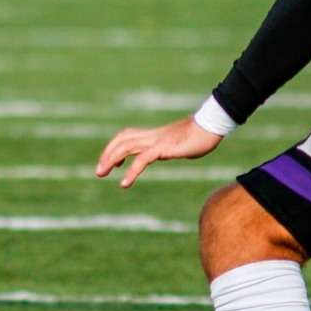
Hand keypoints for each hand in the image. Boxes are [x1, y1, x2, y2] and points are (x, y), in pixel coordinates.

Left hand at [97, 117, 223, 187]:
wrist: (211, 127)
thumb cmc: (198, 136)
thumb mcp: (178, 144)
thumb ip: (169, 149)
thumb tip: (170, 152)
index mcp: (153, 136)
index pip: (125, 137)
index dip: (114, 148)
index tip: (110, 164)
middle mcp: (150, 137)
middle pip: (121, 141)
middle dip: (106, 155)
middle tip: (99, 172)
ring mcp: (156, 141)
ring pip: (125, 147)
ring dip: (110, 160)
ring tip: (101, 173)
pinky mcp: (164, 149)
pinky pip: (142, 159)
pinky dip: (131, 171)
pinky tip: (124, 183)